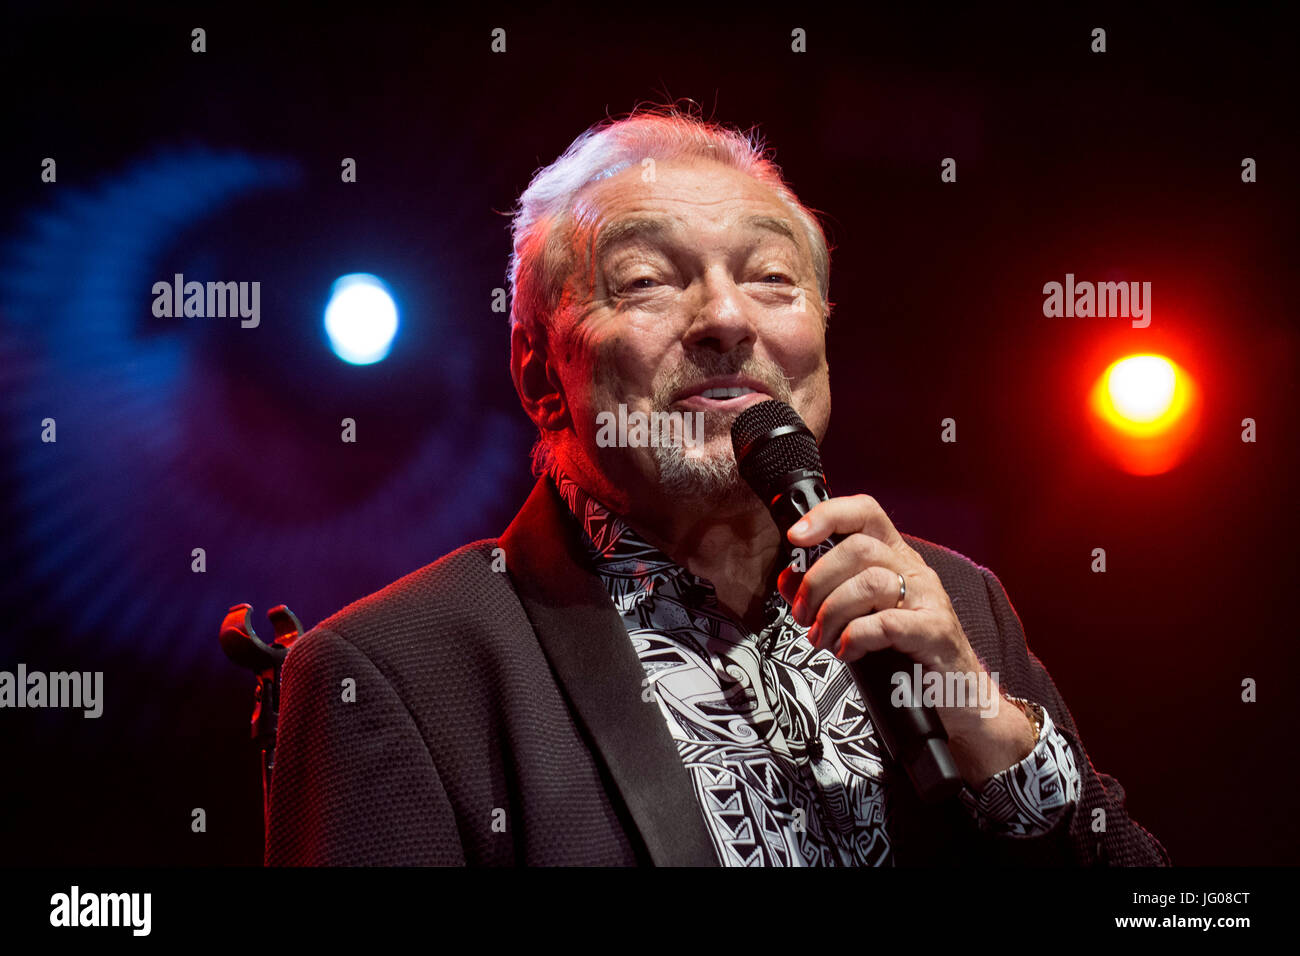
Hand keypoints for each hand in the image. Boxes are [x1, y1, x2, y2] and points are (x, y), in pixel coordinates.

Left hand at [776, 494, 1036, 786]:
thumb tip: (787, 578)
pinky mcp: (937, 633)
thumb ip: (824, 593)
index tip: (795, 536)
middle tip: (804, 616)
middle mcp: (915, 571)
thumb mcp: (860, 616)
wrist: (957, 698)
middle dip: (818, 581)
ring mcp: (929, 600)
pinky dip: (857, 637)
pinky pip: (887, 623)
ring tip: (823, 638)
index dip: (828, 515)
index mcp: (895, 558)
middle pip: (858, 548)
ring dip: (833, 612)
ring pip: (871, 583)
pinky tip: (848, 651)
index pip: (865, 512)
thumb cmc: (905, 655)